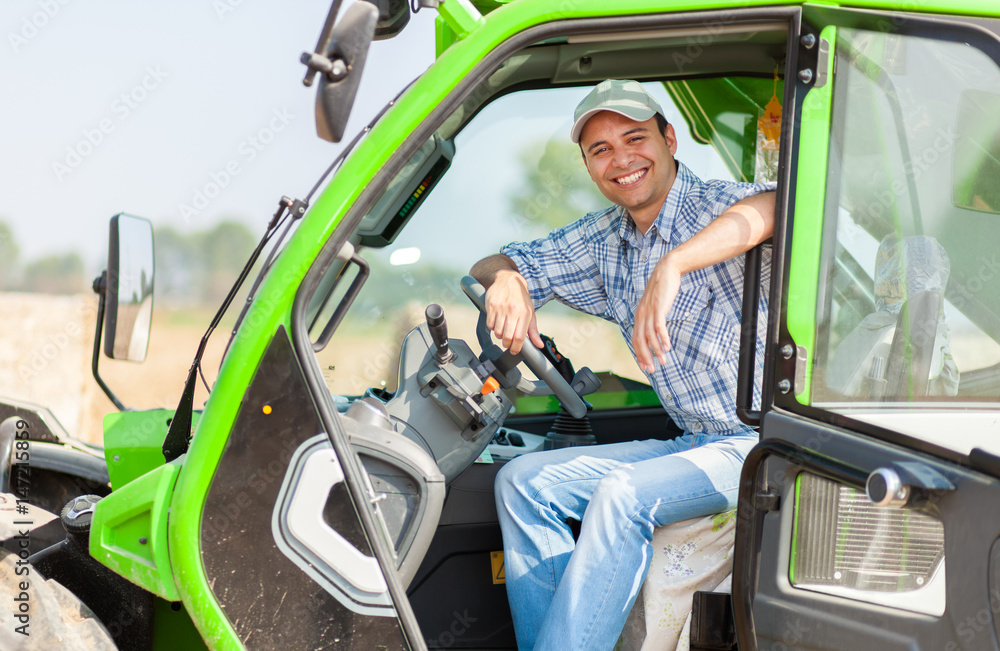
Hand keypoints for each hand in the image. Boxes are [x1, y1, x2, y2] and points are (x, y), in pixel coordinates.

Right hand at [484, 270, 542, 354]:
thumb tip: (539, 345)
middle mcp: (512, 311)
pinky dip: (493, 327)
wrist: (508, 279)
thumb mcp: (530, 312)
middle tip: (508, 342)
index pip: (519, 337)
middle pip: (507, 337)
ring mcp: (500, 308)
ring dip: (500, 335)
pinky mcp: (491, 306)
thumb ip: (533, 330)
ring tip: (503, 330)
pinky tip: (497, 322)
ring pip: (497, 332)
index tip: (515, 351)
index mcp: (524, 313)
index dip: (516, 348)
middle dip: (507, 343)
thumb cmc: (521, 297)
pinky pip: (489, 325)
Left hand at [632, 256, 681, 372]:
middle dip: (645, 357)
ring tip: (663, 361)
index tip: (645, 366)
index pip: (636, 339)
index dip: (639, 354)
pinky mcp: (658, 307)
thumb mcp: (655, 305)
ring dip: (656, 351)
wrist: (666, 271)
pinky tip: (667, 347)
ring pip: (649, 336)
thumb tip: (656, 330)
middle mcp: (641, 315)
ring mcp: (649, 311)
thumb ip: (653, 317)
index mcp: (639, 316)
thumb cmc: (662, 289)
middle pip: (640, 341)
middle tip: (652, 370)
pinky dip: (662, 338)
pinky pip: (658, 327)